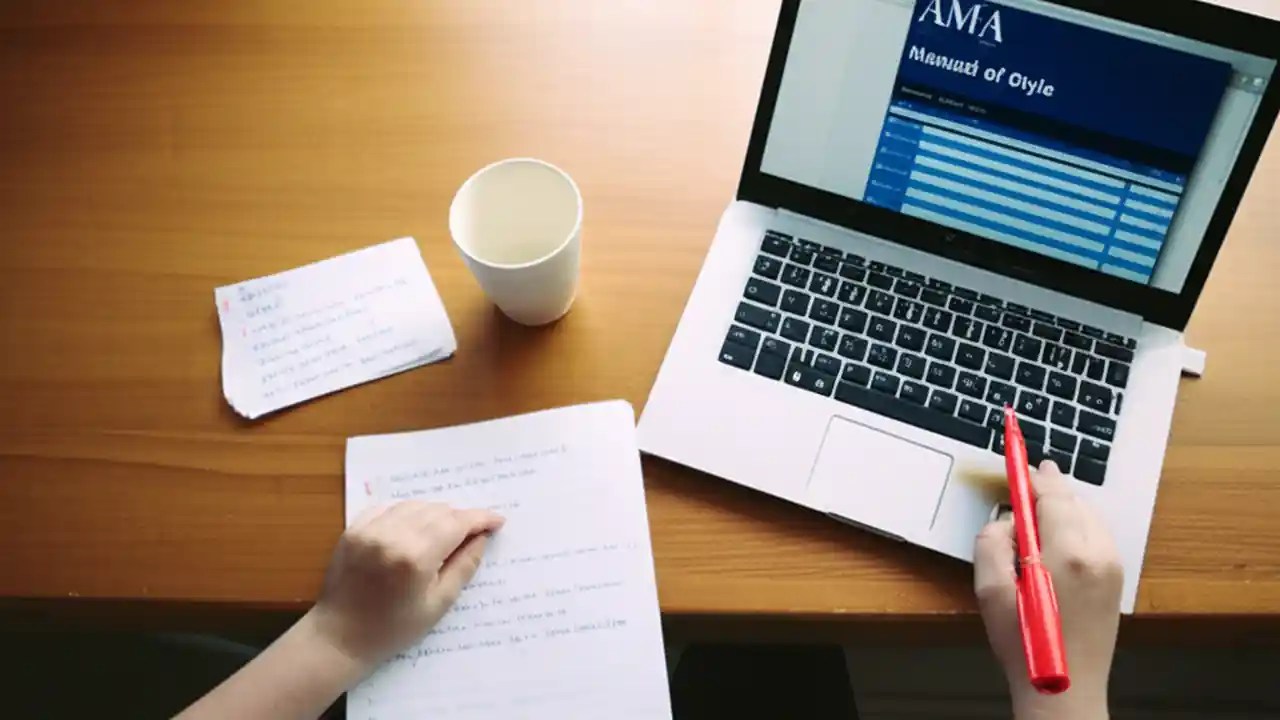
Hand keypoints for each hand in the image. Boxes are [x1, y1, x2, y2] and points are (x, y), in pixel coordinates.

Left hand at [310, 500, 504, 665]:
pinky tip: (412, 528)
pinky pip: (388, 508)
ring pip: (414, 505)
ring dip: (433, 514)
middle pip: (437, 510)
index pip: (456, 523)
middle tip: (471, 534)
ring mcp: (369, 530)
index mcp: (416, 557)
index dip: (480, 519)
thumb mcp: (438, 604)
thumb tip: (481, 538)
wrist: (340, 636)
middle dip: (458, 518)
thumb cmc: (393, 628)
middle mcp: (392, 536)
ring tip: (442, 533)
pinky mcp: (353, 529)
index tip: (497, 521)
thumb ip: (463, 566)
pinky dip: (406, 513)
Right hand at [974, 460, 1122, 719]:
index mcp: (1068, 553)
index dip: (1034, 475)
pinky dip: (1077, 526)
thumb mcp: (990, 589)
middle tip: (1025, 483)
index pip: (1053, 495)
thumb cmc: (1023, 642)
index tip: (1022, 457)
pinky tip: (1057, 539)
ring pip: (1088, 516)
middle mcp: (1098, 553)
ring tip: (1037, 514)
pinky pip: (1097, 535)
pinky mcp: (1117, 579)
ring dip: (1063, 508)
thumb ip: (992, 541)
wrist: (1065, 688)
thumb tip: (1007, 519)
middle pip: (1074, 501)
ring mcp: (1113, 566)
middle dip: (1049, 490)